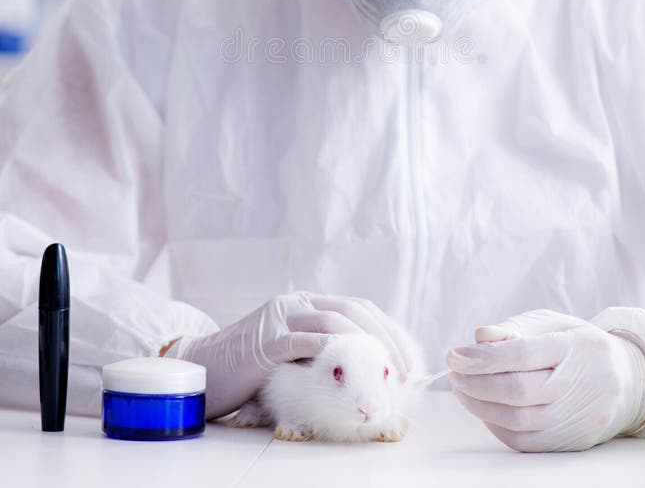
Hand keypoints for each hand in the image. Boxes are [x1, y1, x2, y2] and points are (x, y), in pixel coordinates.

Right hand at [168, 290, 417, 417]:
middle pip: (353, 310)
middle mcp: (296, 304)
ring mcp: (280, 319)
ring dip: (366, 346)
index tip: (407, 357)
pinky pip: (303, 341)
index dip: (387, 329)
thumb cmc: (248, 370)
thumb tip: (367, 376)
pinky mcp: (265, 342)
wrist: (201, 369)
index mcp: (305, 304)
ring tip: (385, 372)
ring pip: (334, 321)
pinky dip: (329, 350)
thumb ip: (320, 353)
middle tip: (404, 368)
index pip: (357, 307)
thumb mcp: (291, 355)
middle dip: (386, 338)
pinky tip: (348, 364)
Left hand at [446, 309, 644, 451]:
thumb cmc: (577, 345)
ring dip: (480, 406)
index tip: (454, 356)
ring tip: (462, 390)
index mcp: (575, 346)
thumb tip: (478, 338)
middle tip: (453, 373)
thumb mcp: (551, 324)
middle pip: (518, 391)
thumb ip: (514, 329)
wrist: (627, 379)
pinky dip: (498, 427)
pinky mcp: (575, 441)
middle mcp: (580, 384)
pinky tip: (484, 410)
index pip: (522, 354)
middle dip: (476, 383)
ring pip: (519, 421)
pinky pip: (527, 442)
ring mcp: (580, 418)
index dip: (483, 358)